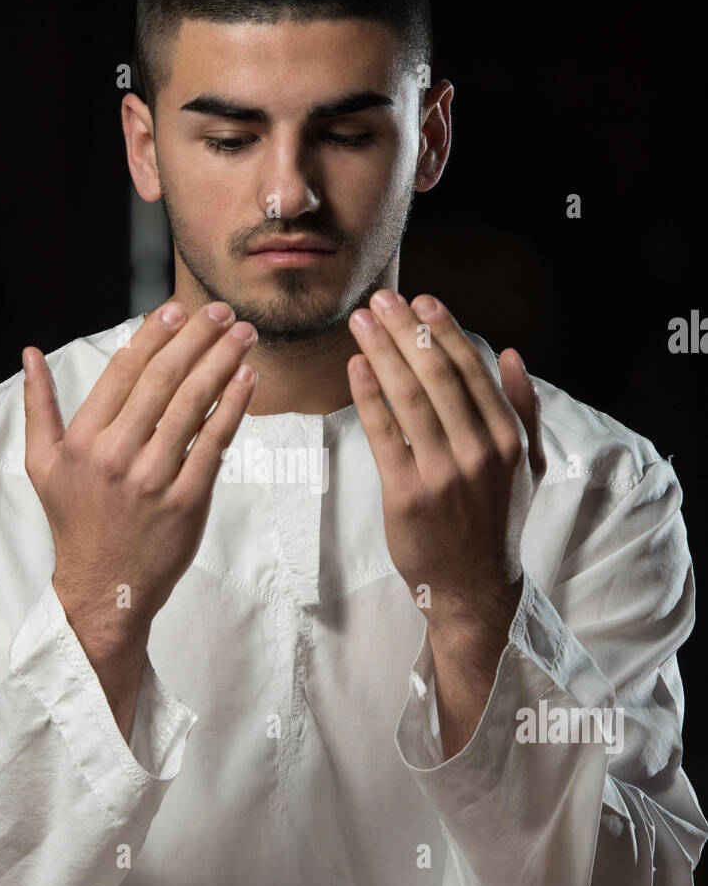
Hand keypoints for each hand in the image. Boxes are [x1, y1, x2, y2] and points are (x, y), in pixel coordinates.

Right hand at [22, 299, 257, 654]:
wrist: (104, 588)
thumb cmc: (75, 522)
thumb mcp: (41, 464)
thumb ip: (38, 407)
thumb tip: (30, 355)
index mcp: (82, 440)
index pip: (124, 372)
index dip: (154, 335)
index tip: (178, 309)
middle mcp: (116, 455)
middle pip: (163, 380)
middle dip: (196, 338)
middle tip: (221, 310)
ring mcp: (153, 479)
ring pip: (193, 405)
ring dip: (222, 362)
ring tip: (243, 335)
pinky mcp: (187, 501)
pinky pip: (214, 444)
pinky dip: (233, 408)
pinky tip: (246, 380)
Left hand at [346, 290, 546, 644]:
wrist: (473, 586)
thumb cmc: (497, 522)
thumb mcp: (528, 466)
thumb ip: (524, 409)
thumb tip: (512, 354)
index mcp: (509, 439)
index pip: (472, 370)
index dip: (445, 331)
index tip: (422, 302)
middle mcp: (480, 452)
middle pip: (438, 376)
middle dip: (407, 330)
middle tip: (382, 299)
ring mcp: (443, 474)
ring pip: (410, 398)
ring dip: (383, 352)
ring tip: (362, 321)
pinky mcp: (406, 496)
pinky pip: (384, 435)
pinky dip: (369, 396)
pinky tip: (356, 366)